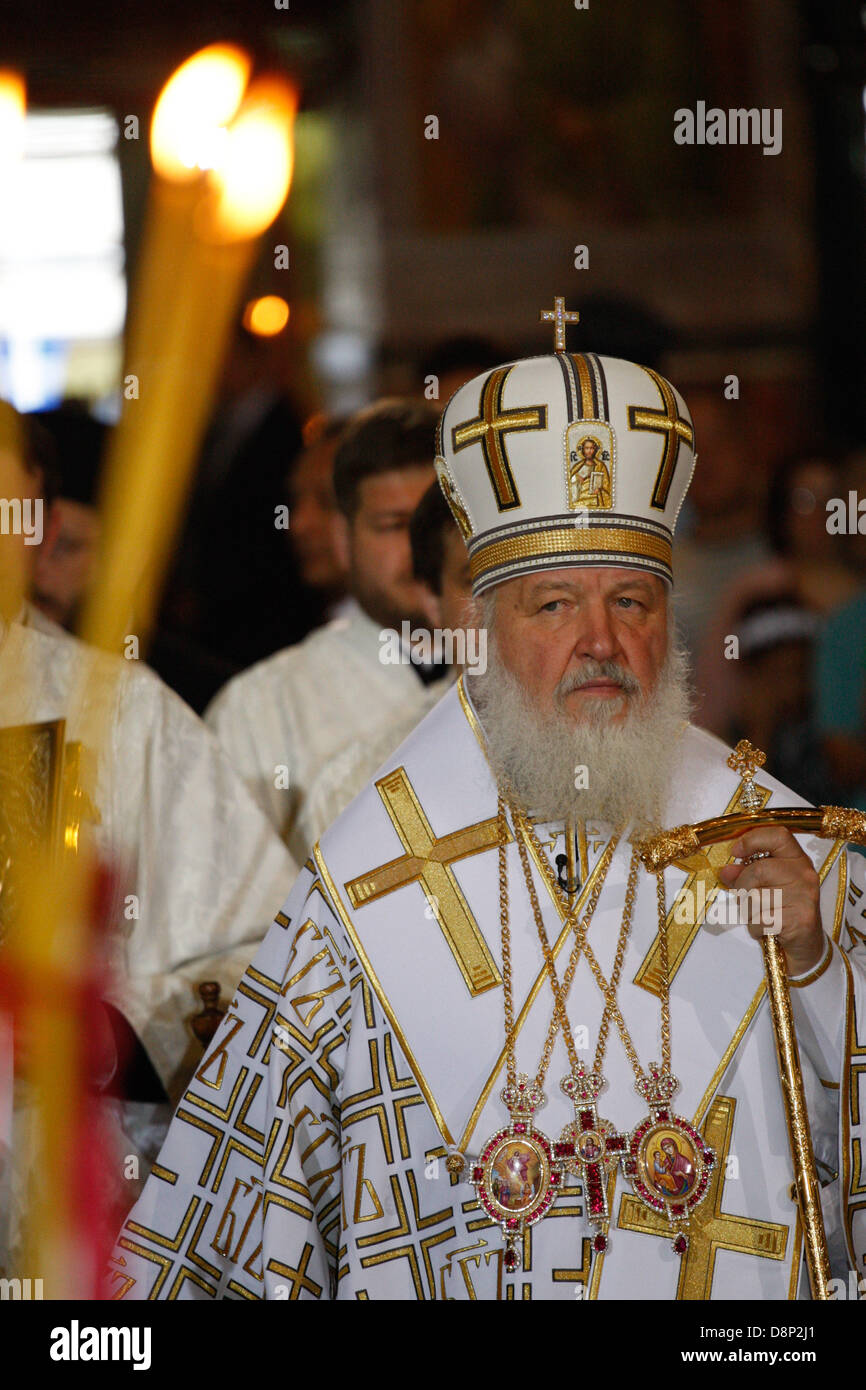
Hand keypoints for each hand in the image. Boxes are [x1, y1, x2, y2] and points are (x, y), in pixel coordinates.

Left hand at [716, 826, 824, 976]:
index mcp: (797, 860)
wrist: (806, 946)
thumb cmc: (782, 911)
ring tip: (760, 915)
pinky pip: (762, 918)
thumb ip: (745, 875)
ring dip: (749, 910)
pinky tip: (767, 929)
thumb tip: (725, 870)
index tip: (736, 852)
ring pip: (757, 896)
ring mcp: (805, 896)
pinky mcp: (800, 918)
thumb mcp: (764, 887)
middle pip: (759, 869)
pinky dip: (756, 927)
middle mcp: (804, 874)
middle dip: (743, 886)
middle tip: (746, 899)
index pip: (778, 836)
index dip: (752, 839)